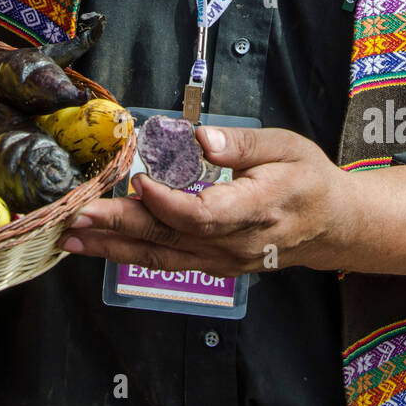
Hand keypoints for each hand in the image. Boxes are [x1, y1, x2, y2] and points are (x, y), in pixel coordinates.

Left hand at [60, 125, 350, 276]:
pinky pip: (167, 263)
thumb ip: (242, 144)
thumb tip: (199, 139)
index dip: (167, 202)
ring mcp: (223, 261)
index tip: (138, 181)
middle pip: (171, 238)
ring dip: (114, 247)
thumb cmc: (308, 179)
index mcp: (257, 208)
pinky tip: (101, 248)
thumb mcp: (286, 146)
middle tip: (79, 215)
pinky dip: (130, 256)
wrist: (332, 226)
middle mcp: (236, 243)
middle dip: (120, 226)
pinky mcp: (213, 266)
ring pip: (162, 256)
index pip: (203, 214)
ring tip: (73, 237)